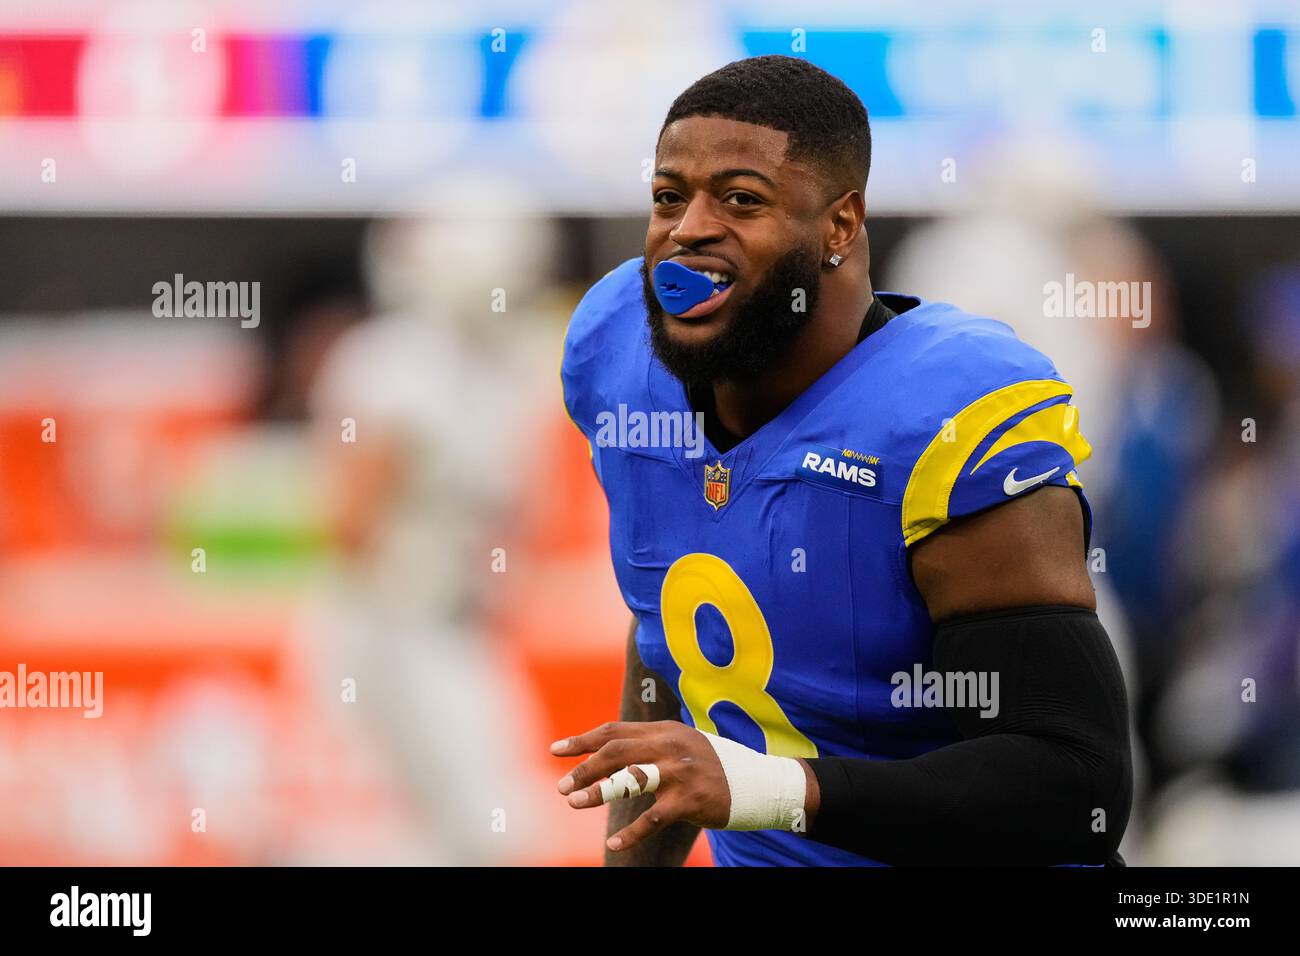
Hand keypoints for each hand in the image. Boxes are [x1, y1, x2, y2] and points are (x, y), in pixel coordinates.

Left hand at [552, 721, 729, 852]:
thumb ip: (647, 744)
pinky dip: (632, 832)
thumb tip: (604, 751)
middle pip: (616, 751)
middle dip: (585, 768)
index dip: (582, 740)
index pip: (614, 731)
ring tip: (574, 804)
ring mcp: (680, 772)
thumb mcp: (679, 745)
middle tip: (561, 787)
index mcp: (663, 730)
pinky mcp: (691, 800)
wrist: (758, 782)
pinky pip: (654, 818)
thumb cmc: (710, 765)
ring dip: (599, 792)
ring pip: (631, 780)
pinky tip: (614, 844)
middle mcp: (669, 746)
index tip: (555, 750)